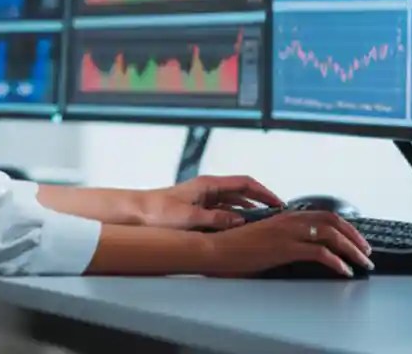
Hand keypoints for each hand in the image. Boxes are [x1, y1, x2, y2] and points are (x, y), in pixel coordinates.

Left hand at [138, 175, 285, 230]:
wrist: (134, 214)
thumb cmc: (156, 211)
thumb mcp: (190, 217)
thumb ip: (216, 219)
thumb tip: (239, 222)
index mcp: (208, 184)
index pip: (244, 183)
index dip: (263, 191)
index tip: (277, 202)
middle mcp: (207, 189)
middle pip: (240, 192)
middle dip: (258, 202)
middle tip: (274, 215)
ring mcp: (201, 199)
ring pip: (231, 203)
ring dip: (246, 211)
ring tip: (260, 223)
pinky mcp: (195, 210)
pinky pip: (220, 212)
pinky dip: (232, 218)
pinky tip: (237, 229)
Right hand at [203, 211, 373, 277]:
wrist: (214, 249)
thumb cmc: (234, 246)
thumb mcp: (264, 237)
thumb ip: (284, 237)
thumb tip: (303, 247)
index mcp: (285, 215)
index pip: (324, 214)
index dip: (344, 226)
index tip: (355, 238)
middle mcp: (288, 219)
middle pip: (332, 221)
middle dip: (355, 236)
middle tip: (366, 251)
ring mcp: (287, 233)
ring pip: (330, 235)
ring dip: (351, 249)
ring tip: (362, 262)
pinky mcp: (284, 248)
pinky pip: (319, 253)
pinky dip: (336, 262)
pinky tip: (343, 271)